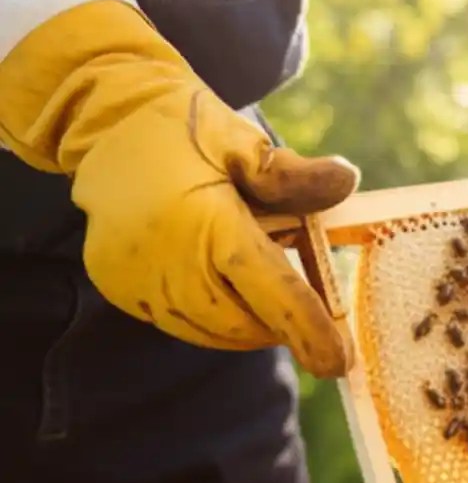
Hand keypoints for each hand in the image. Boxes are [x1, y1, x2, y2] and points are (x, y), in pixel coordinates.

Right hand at [0, 1, 358, 376]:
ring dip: (247, 326)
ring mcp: (135, 279)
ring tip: (263, 289)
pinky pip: (177, 322)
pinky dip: (212, 318)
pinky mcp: (117, 286)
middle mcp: (168, 260)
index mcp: (208, 222)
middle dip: (281, 326)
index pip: (270, 291)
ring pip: (210, 332)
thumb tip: (347, 181)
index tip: (337, 362)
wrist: (107, 120)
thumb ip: (295, 174)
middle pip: (244, 324)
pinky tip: (222, 284)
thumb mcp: (246, 142)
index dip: (308, 329)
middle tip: (306, 308)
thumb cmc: (188, 129)